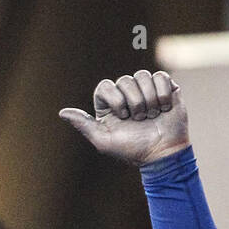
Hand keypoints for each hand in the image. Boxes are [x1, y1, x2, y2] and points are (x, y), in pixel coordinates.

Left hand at [59, 70, 188, 165]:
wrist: (162, 153)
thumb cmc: (132, 149)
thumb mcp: (103, 140)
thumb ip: (84, 124)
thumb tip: (62, 112)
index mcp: (109, 105)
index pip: (105, 86)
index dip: (115, 98)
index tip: (123, 115)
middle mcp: (126, 95)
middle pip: (125, 80)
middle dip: (134, 101)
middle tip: (139, 119)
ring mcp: (146, 90)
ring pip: (143, 75)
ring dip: (148, 98)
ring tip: (152, 115)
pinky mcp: (166, 88)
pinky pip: (161, 76)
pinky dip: (163, 93)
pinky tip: (164, 108)